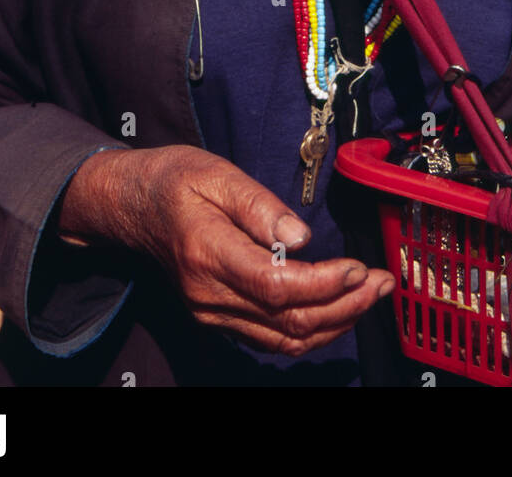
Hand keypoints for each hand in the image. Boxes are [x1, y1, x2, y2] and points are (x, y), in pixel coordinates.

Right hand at [61, 145, 394, 356]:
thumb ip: (258, 205)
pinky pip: (270, 339)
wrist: (129, 206)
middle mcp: (209, 294)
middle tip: (382, 282)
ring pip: (283, 339)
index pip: (276, 286)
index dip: (324, 285)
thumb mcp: (214, 172)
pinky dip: (309, 331)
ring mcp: (211, 312)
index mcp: (209, 252)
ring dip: (335, 324)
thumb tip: (301, 238)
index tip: (359, 268)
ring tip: (370, 296)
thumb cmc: (172, 180)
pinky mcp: (217, 317)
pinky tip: (337, 310)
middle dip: (344, 307)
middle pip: (287, 321)